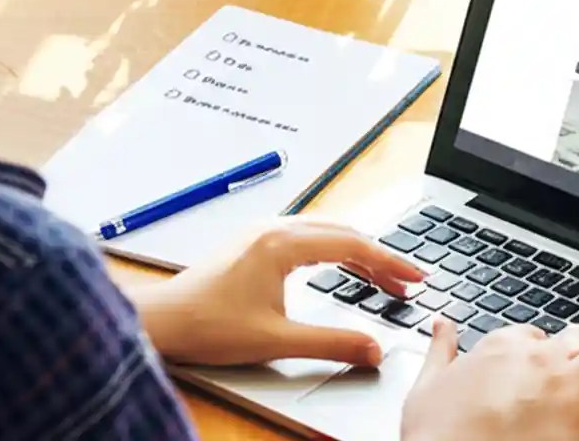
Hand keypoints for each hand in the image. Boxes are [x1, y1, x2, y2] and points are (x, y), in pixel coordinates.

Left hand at [129, 218, 424, 365]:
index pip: (354, 246)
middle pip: (345, 234)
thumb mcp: (277, 340)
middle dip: (381, 258)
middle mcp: (275, 229)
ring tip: (383, 279)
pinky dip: (335, 251)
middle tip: (408, 282)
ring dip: (358, 254)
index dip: (392, 262)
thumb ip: (331, 343)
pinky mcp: (254, 243)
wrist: (161, 321)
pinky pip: (308, 237)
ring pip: (327, 233)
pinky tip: (342, 267)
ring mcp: (263, 233)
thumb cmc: (207, 326)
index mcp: (284, 244)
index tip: (417, 277)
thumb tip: (372, 349)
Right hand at [401, 319, 578, 440]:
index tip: (538, 365)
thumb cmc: (437, 434)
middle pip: (576, 335)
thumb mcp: (426, 386)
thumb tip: (441, 325)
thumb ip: (439, 350)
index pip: (533, 333)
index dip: (540, 349)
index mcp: (500, 346)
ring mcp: (563, 385)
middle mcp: (537, 358)